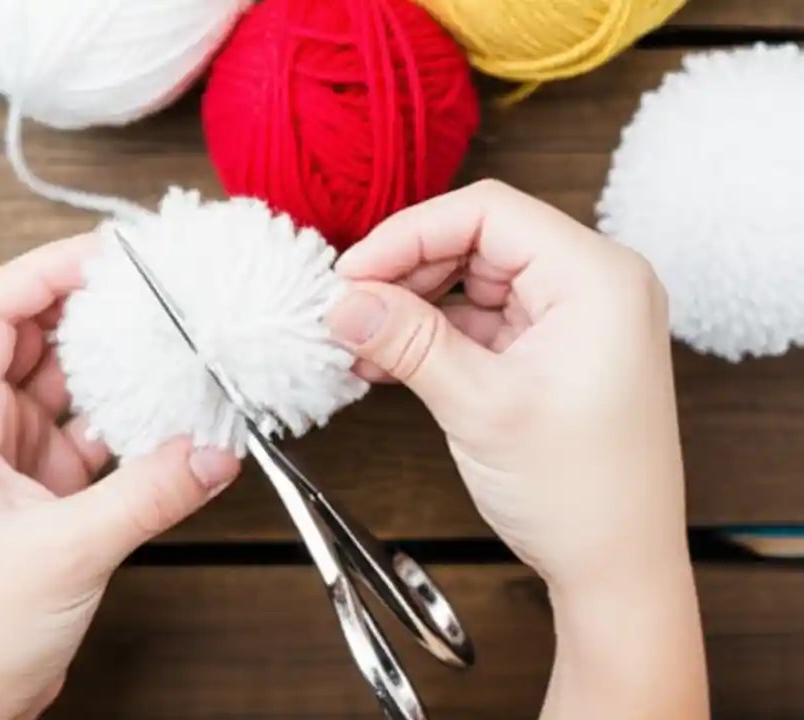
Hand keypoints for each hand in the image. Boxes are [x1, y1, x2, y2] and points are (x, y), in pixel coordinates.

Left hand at [0, 234, 239, 719]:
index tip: (112, 254)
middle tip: (158, 285)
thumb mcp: (66, 552)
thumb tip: (216, 450)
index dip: (49, 268)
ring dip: (117, 365)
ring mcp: (10, 458)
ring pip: (66, 384)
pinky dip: (129, 422)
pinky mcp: (42, 492)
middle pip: (33, 335)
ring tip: (175, 338)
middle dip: (93, 307)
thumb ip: (149, 494)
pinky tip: (171, 413)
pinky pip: (90, 434)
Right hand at [326, 181, 707, 718]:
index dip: (409, 234)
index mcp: (598, 279)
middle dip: (406, 273)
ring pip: (473, 279)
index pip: (488, 213)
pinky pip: (481, 319)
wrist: (616, 568)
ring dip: (413, 307)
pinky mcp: (554, 348)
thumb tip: (343, 302)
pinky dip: (434, 335)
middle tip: (348, 310)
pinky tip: (388, 361)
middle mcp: (594, 285)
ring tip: (361, 344)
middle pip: (478, 241)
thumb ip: (408, 342)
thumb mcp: (480, 406)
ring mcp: (575, 317)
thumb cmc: (582, 494)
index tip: (353, 274)